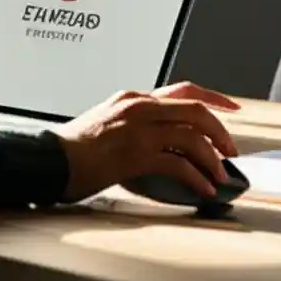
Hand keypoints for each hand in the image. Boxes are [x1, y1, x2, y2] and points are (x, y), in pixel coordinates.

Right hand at [49, 82, 240, 202]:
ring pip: (192, 136)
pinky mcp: (136, 154)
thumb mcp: (107, 125)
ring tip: (219, 176)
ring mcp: (138, 129)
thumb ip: (135, 127)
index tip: (231, 109)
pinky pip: (179, 164)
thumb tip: (166, 146)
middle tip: (230, 151)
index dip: (213, 99)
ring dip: (213, 159)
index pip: (183, 91)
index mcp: (132, 98)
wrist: (48, 160)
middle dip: (220, 131)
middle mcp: (138, 107)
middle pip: (195, 110)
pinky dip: (197, 178)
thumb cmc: (72, 150)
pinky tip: (203, 189)